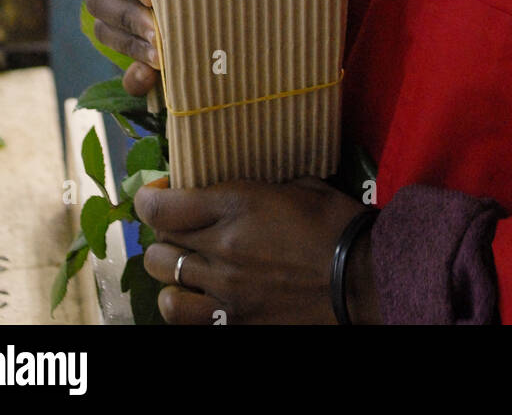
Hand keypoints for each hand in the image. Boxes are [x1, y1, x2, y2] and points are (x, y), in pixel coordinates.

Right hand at [87, 0, 159, 95]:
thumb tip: (173, 4)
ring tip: (161, 53)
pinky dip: (137, 78)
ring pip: (104, 31)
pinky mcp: (137, 59)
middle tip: (158, 30)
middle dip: (130, 16)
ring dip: (133, 44)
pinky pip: (124, 73)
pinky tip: (151, 78)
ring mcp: (120, 23)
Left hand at [135, 177, 381, 325]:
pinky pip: (193, 322)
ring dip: (172, 279)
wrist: (363, 278)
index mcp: (237, 206)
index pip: (162, 208)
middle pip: (159, 249)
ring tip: (187, 270)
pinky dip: (191, 309)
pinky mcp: (240, 324)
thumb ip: (258, 187)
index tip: (153, 194)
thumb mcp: (298, 185)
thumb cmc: (336, 223)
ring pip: (168, 292)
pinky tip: (204, 300)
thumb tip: (237, 187)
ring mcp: (228, 294)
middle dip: (163, 237)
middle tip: (179, 229)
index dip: (148, 200)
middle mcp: (223, 251)